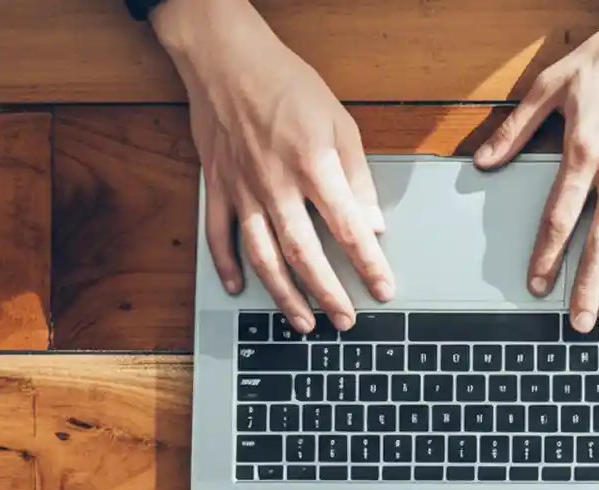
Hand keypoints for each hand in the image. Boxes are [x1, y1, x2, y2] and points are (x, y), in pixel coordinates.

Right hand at [152, 0, 392, 332]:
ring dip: (283, 295)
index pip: (349, 229)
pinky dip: (229, 266)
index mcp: (314, 167)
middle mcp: (276, 185)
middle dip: (327, 294)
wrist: (227, 58)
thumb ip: (358, 178)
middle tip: (344, 322)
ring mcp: (242, 189)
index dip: (368, 265)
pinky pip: (220, 236)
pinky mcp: (216, 186)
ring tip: (302, 322)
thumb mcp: (341, 123)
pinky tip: (242, 288)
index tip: (382, 290)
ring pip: (263, 256)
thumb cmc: (288, 85)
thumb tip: (374, 224)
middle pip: (304, 254)